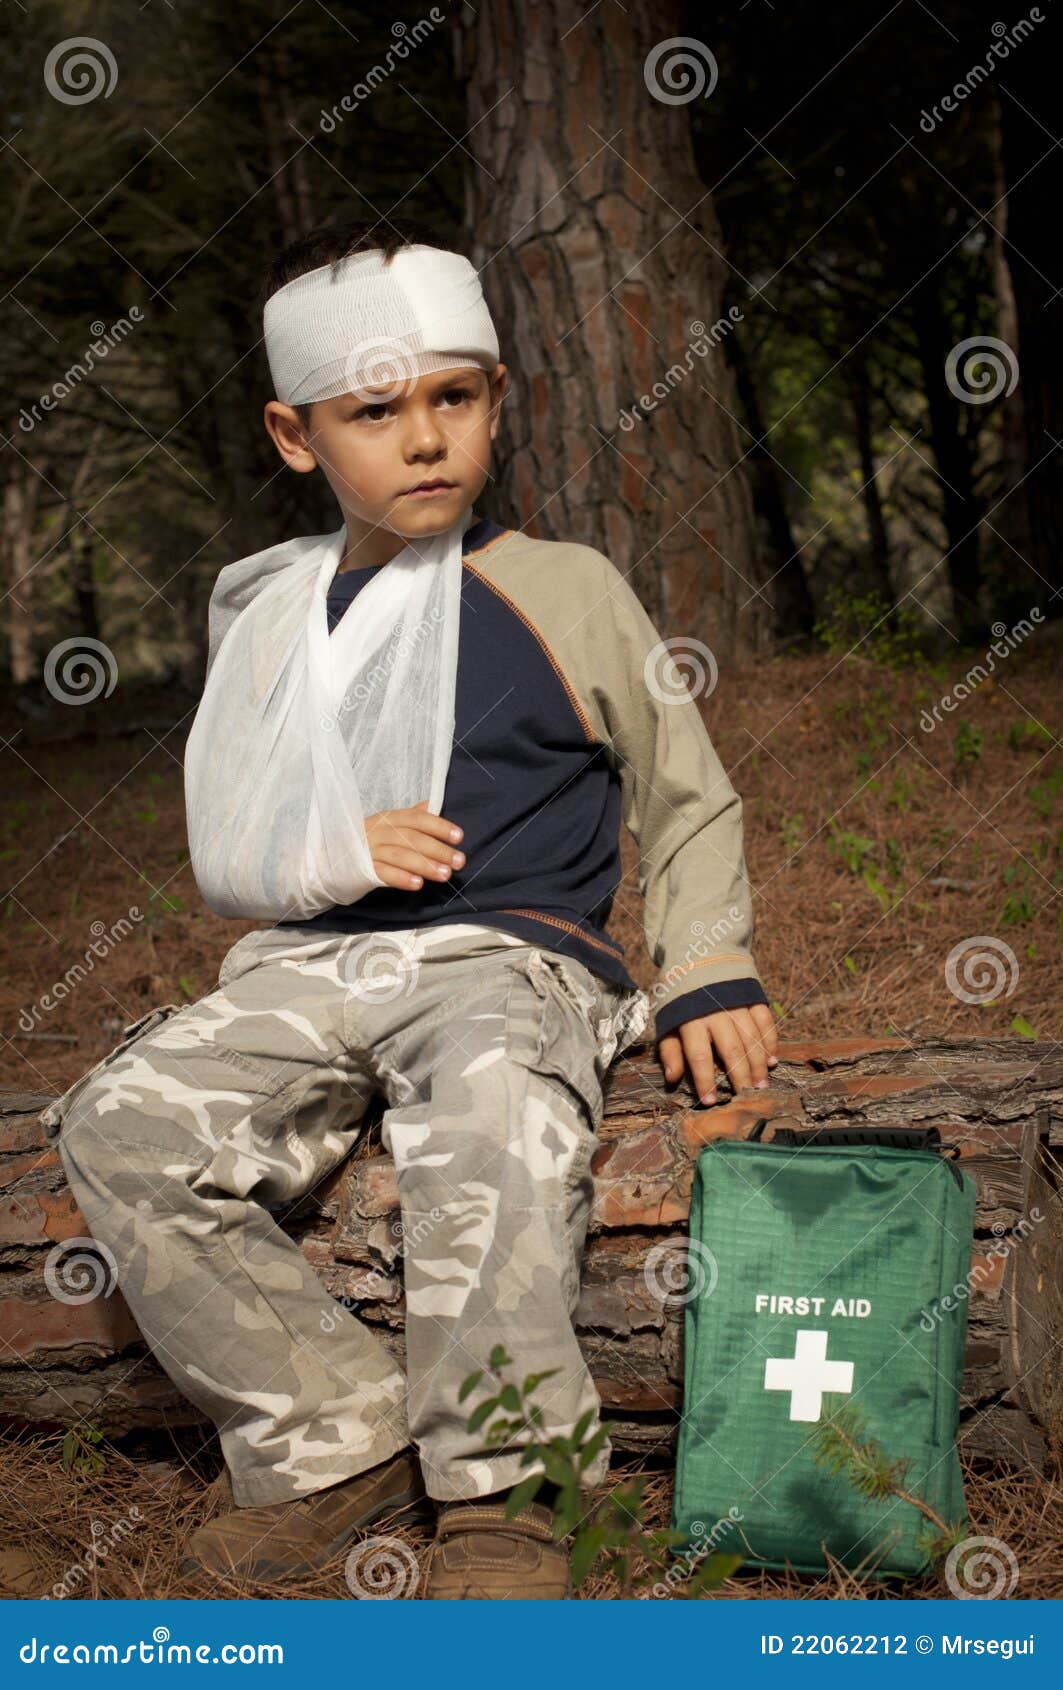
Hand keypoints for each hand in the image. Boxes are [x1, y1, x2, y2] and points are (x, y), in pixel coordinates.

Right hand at [365, 799, 465, 890]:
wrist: (333, 859)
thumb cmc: (370, 841)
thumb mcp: (389, 825)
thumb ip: (412, 816)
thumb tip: (432, 804)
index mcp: (389, 818)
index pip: (417, 818)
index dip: (439, 826)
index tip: (459, 837)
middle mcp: (379, 831)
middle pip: (412, 838)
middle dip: (438, 849)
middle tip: (459, 861)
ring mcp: (369, 850)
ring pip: (400, 855)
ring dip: (425, 865)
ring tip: (445, 874)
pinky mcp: (362, 869)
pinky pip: (383, 872)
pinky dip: (401, 878)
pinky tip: (418, 884)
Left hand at [658, 1003, 778, 1103]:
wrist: (697, 951)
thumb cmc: (679, 992)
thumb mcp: (667, 1017)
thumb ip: (670, 1048)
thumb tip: (672, 1078)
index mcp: (691, 1018)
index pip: (699, 1056)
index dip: (705, 1080)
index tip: (711, 1101)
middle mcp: (716, 1012)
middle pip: (732, 1050)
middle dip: (740, 1076)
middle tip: (747, 1096)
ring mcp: (737, 1002)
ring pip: (752, 1038)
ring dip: (759, 1063)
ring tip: (762, 1084)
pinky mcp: (753, 994)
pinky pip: (765, 1021)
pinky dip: (770, 1041)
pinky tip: (772, 1059)